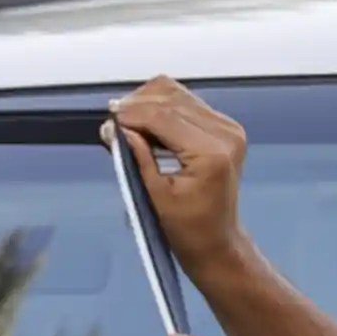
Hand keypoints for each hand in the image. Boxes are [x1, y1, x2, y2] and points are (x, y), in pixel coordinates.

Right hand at [101, 75, 248, 273]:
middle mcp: (225, 133)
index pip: (164, 117)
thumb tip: (111, 126)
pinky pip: (189, 104)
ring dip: (150, 102)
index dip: (132, 114)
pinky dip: (164, 107)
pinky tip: (146, 122)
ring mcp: (228, 128)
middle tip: (113, 118)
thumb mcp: (155, 195)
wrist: (217, 240)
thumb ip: (136, 156)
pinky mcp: (226, 128)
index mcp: (211, 153)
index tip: (108, 119)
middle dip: (138, 105)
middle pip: (172, 99)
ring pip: (180, 95)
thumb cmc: (187, 227)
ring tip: (127, 120)